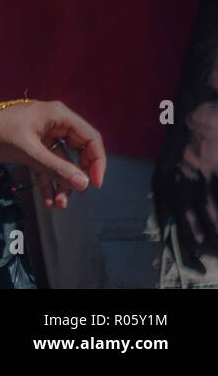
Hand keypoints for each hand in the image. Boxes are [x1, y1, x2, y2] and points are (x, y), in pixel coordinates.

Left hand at [0, 101, 106, 209]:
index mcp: (58, 115)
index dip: (97, 161)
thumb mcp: (28, 151)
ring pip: (62, 162)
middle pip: (79, 152)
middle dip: (76, 176)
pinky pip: (47, 165)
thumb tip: (83, 184)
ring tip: (60, 205)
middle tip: (76, 195)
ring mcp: (45, 135)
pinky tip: (49, 201)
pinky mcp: (35, 146)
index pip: (90, 138)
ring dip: (61, 184)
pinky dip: (48, 182)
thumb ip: (56, 168)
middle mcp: (55, 123)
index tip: (95, 184)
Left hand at [153, 100, 217, 273]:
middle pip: (194, 230)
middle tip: (209, 256)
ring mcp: (201, 179)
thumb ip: (168, 197)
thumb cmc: (183, 142)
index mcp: (163, 186)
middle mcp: (179, 185)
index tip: (196, 262)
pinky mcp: (216, 172)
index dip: (186, 249)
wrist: (198, 113)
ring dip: (217, 234)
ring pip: (213, 220)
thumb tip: (173, 224)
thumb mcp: (165, 169)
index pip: (172, 226)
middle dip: (205, 248)